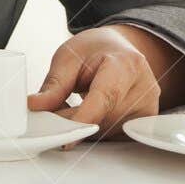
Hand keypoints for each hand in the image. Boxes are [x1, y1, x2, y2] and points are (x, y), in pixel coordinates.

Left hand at [27, 24, 173, 141]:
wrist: (119, 48)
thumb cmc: (96, 50)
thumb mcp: (68, 58)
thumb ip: (54, 85)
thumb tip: (36, 106)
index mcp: (126, 64)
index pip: (106, 96)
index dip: (83, 118)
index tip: (63, 134)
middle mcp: (144, 86)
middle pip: (104, 117)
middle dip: (73, 120)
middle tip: (53, 112)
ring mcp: (148, 106)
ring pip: (108, 130)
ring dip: (84, 126)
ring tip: (74, 105)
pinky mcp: (145, 121)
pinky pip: (114, 134)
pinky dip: (96, 128)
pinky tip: (88, 113)